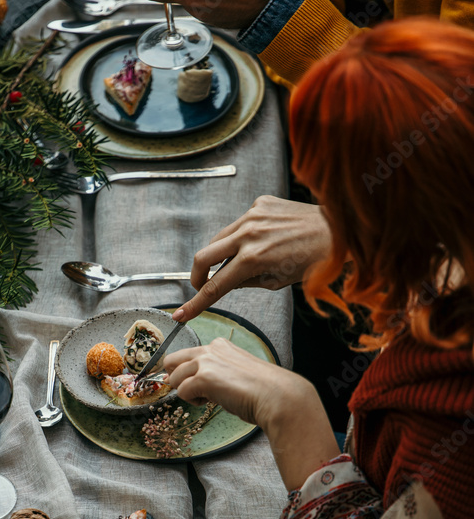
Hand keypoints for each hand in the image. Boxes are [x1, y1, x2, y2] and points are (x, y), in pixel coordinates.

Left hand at [164, 338, 338, 489]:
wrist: (277, 396)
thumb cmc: (262, 389)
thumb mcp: (234, 372)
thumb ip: (215, 372)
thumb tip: (195, 384)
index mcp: (219, 345)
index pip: (188, 355)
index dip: (190, 372)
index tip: (203, 385)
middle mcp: (210, 349)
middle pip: (172, 361)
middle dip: (178, 379)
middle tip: (195, 392)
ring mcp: (206, 362)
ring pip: (174, 378)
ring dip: (187, 392)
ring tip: (209, 398)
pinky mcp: (203, 379)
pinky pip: (182, 392)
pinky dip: (193, 402)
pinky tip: (211, 402)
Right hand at [172, 196, 331, 322]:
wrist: (337, 230)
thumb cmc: (313, 261)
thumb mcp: (277, 282)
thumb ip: (245, 282)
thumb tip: (224, 281)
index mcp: (253, 259)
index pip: (215, 286)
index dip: (196, 304)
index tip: (181, 315)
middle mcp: (248, 234)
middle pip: (203, 256)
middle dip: (196, 274)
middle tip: (200, 284)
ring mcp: (252, 215)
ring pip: (219, 238)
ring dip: (220, 254)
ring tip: (240, 262)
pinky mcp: (259, 203)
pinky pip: (239, 223)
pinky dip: (242, 236)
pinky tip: (262, 240)